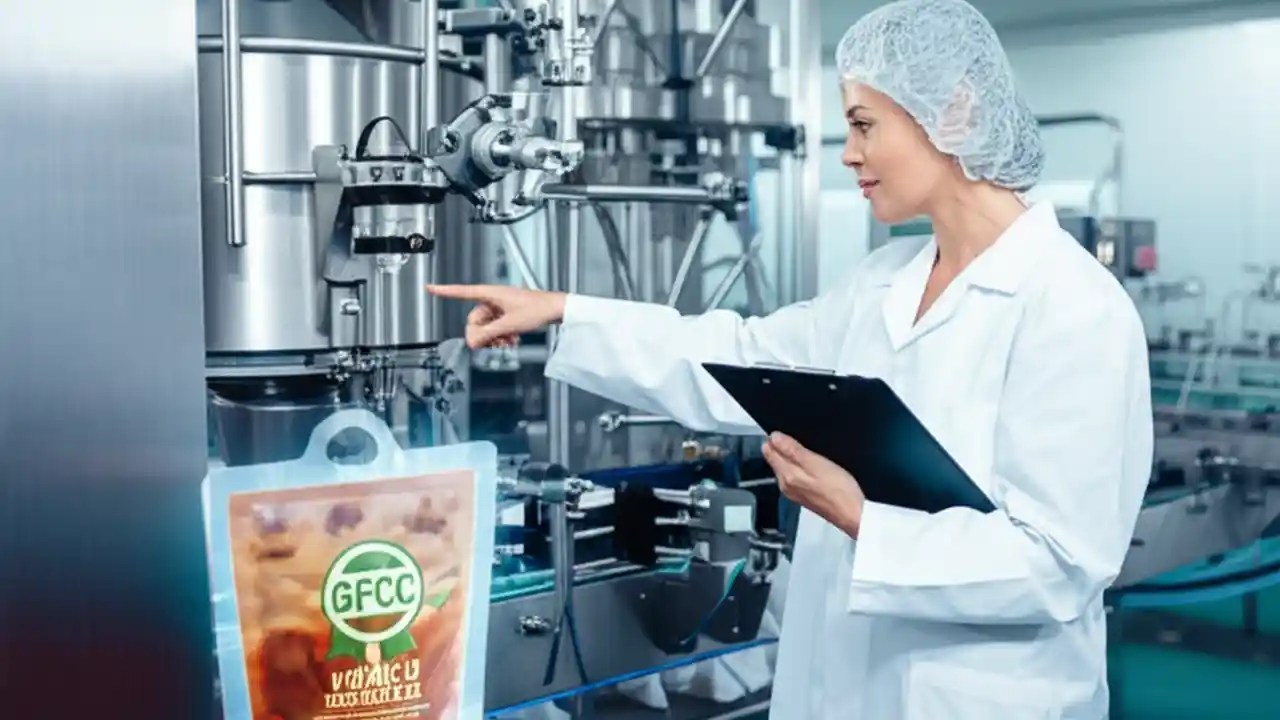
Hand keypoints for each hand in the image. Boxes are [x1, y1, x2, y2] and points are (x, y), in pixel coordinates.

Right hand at [426, 284, 566, 349]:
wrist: (555, 309)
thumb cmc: (537, 309)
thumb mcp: (510, 325)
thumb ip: (488, 334)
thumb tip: (471, 341)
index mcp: (491, 293)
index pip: (462, 291)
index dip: (444, 291)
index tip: (429, 287)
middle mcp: (493, 299)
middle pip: (474, 320)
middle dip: (482, 334)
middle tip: (494, 343)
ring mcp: (500, 307)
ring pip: (485, 327)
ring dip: (493, 337)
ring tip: (507, 342)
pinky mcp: (507, 314)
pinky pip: (495, 327)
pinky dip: (500, 336)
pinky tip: (511, 340)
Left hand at [762, 432, 865, 537]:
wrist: (853, 514)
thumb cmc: (839, 490)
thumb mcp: (815, 463)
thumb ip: (792, 450)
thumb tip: (774, 438)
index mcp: (786, 476)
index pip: (769, 452)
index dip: (775, 439)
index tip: (783, 431)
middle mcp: (786, 486)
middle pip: (775, 460)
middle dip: (780, 447)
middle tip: (793, 437)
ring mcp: (795, 492)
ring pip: (785, 468)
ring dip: (790, 457)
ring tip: (802, 448)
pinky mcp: (805, 496)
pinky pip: (796, 477)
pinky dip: (800, 468)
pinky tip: (810, 465)